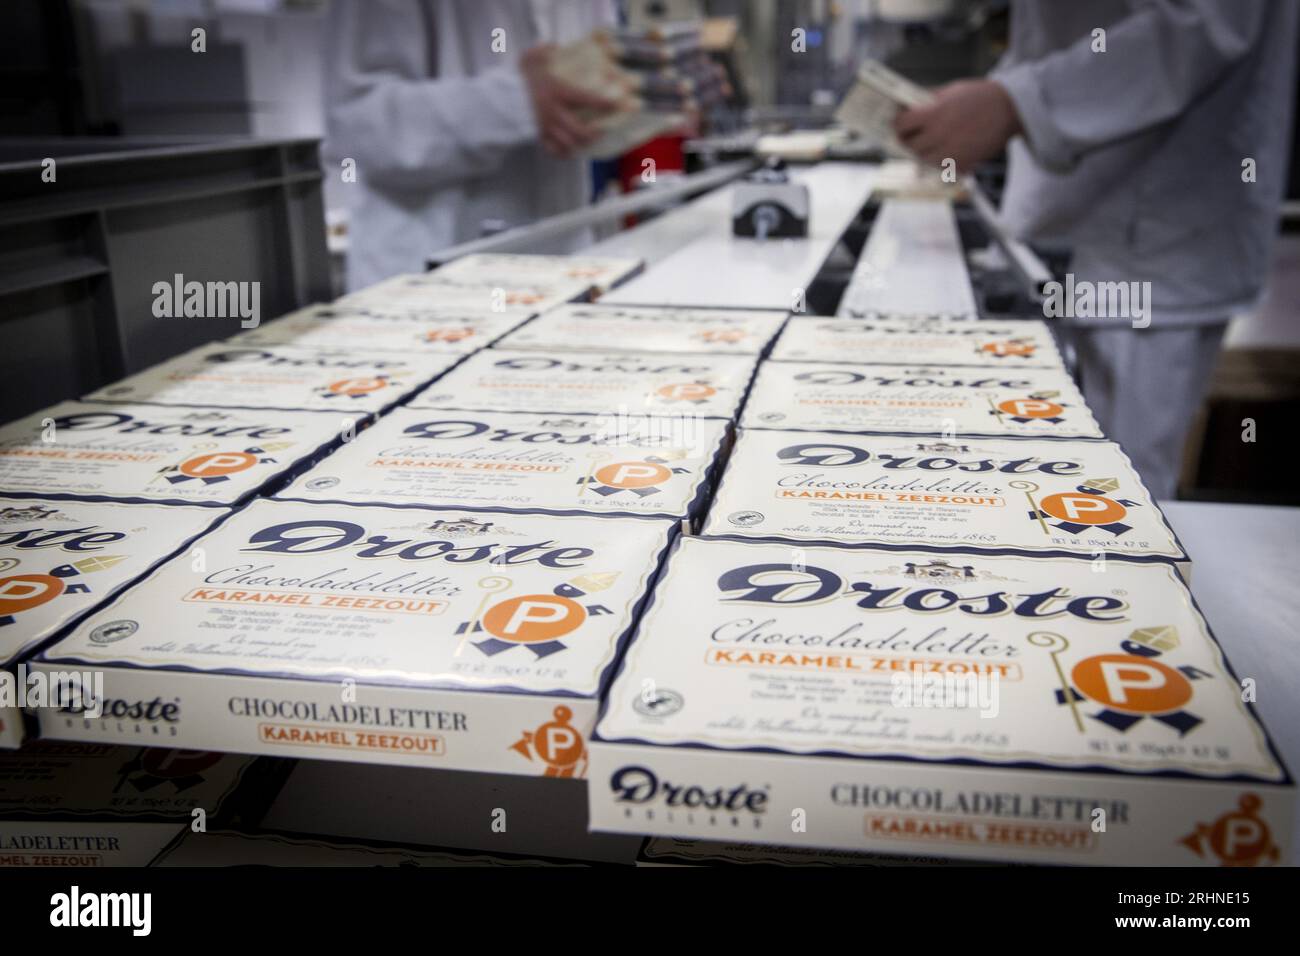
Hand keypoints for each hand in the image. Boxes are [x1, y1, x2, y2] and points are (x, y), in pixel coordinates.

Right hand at [520, 44, 620, 157]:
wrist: (500, 98)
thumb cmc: (520, 78)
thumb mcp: (531, 59)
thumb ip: (544, 51)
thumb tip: (554, 45)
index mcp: (557, 93)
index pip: (586, 99)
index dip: (604, 104)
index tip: (618, 104)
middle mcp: (553, 113)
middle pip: (580, 132)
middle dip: (594, 134)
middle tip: (603, 130)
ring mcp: (546, 127)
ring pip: (569, 144)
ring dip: (581, 145)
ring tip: (590, 141)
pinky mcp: (538, 136)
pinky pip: (553, 151)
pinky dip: (564, 153)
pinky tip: (571, 151)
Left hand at [893, 78, 1022, 173]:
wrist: (1009, 109)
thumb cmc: (980, 97)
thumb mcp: (950, 91)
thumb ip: (928, 101)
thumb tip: (907, 107)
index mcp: (933, 114)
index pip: (901, 125)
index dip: (899, 125)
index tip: (900, 125)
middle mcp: (938, 135)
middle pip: (910, 145)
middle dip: (909, 140)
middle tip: (913, 136)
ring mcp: (949, 152)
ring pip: (924, 159)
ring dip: (924, 152)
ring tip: (932, 143)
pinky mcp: (961, 164)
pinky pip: (942, 167)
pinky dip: (942, 161)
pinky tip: (948, 149)